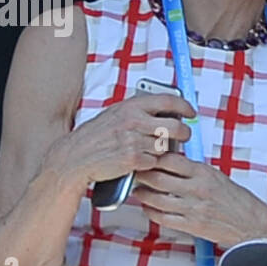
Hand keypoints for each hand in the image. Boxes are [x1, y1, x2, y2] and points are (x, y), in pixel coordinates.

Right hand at [55, 93, 193, 187]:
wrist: (75, 157)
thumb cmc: (94, 137)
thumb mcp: (114, 115)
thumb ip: (137, 111)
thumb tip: (162, 111)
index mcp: (131, 107)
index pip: (168, 101)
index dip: (185, 106)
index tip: (191, 112)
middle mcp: (134, 122)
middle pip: (175, 127)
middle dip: (184, 133)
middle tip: (184, 136)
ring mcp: (134, 141)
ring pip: (166, 147)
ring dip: (163, 150)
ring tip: (152, 150)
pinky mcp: (133, 160)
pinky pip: (154, 162)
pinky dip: (150, 164)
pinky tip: (141, 161)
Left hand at [132, 152, 266, 246]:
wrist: (251, 225)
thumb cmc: (237, 201)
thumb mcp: (217, 177)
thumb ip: (194, 170)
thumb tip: (172, 162)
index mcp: (204, 173)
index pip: (170, 159)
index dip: (153, 157)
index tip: (147, 156)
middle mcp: (197, 189)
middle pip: (157, 177)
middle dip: (142, 174)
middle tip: (136, 172)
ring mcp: (192, 208)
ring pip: (155, 198)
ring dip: (142, 193)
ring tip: (138, 190)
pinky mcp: (191, 225)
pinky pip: (162, 217)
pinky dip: (150, 211)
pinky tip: (148, 207)